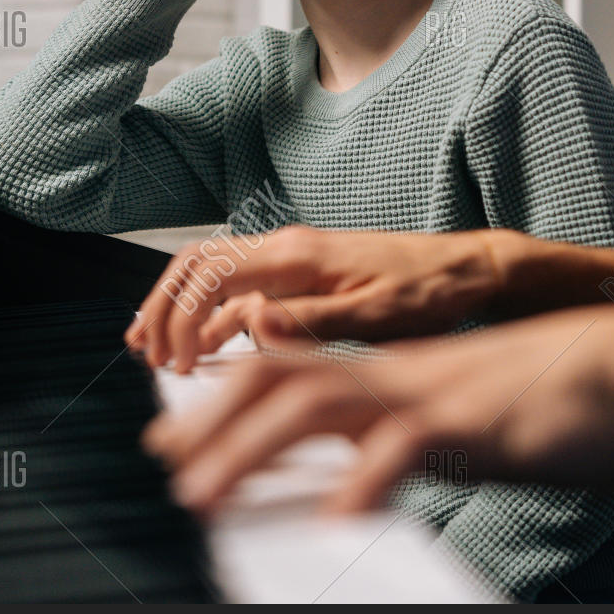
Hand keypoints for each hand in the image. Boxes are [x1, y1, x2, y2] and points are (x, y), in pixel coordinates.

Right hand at [124, 224, 512, 373]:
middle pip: (197, 262)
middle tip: (146, 354)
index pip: (211, 275)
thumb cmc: (429, 295)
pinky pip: (239, 280)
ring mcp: (293, 256)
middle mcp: (287, 248)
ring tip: (155, 345)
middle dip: (163, 305)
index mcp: (298, 257)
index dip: (183, 320)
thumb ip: (311, 321)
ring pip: (212, 267)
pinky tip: (204, 339)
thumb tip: (248, 323)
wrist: (467, 270)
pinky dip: (209, 307)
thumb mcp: (377, 316)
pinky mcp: (303, 271)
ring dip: (178, 302)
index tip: (176, 365)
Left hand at [141, 303, 613, 513]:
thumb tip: (371, 478)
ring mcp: (437, 393)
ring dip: (250, 453)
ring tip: (202, 498)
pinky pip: (406, 449)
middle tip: (163, 462)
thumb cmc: (572, 397)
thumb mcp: (478, 417)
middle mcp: (405, 375)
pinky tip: (337, 519)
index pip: (295, 372)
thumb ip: (421, 438)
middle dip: (213, 421)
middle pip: (283, 382)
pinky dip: (364, 482)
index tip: (179, 432)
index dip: (228, 399)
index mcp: (403, 373)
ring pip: (316, 408)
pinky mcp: (479, 421)